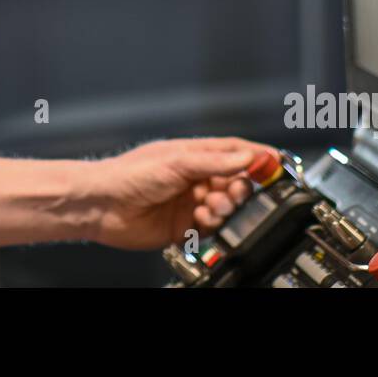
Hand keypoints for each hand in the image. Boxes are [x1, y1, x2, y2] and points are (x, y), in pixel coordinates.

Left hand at [84, 137, 276, 250]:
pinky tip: (202, 218)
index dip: (256, 156)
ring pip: (225, 205)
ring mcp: (189, 202)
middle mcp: (194, 177)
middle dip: (241, 186)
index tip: (276, 162)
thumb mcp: (176, 161)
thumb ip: (213, 162)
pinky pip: (211, 226)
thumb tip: (246, 158)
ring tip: (212, 205)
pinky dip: (212, 223)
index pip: (233, 152)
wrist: (102, 205)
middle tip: (235, 191)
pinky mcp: (184, 226)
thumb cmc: (128, 174)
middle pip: (234, 181)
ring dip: (226, 206)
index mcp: (192, 155)